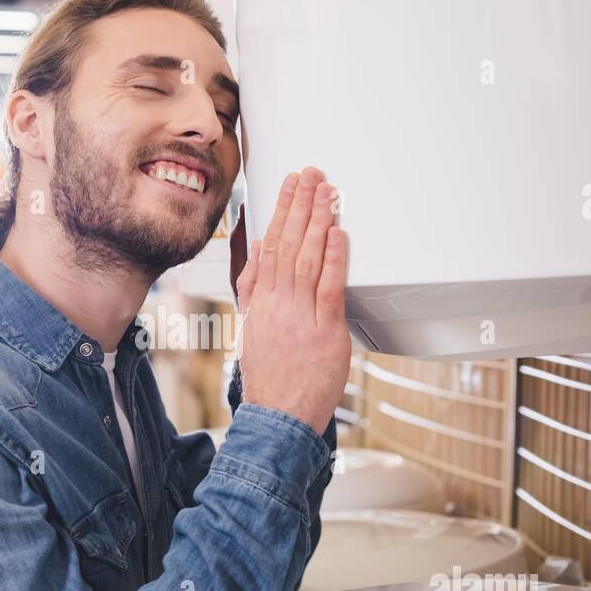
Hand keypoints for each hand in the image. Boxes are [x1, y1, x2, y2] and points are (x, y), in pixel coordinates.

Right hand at [232, 167, 350, 434]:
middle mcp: (277, 304)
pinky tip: (337, 234)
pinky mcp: (324, 332)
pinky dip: (333, 258)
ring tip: (328, 193)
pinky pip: (328, 288)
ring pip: (307, 259)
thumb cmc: (272, 377)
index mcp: (261, 301)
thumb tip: (261, 249)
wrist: (278, 415)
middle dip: (301, 205)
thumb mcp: (253, 326)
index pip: (271, 245)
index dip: (282, 211)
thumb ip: (255, 287)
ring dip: (318, 222)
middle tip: (311, 174)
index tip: (291, 185)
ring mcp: (300, 317)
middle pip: (288, 245)